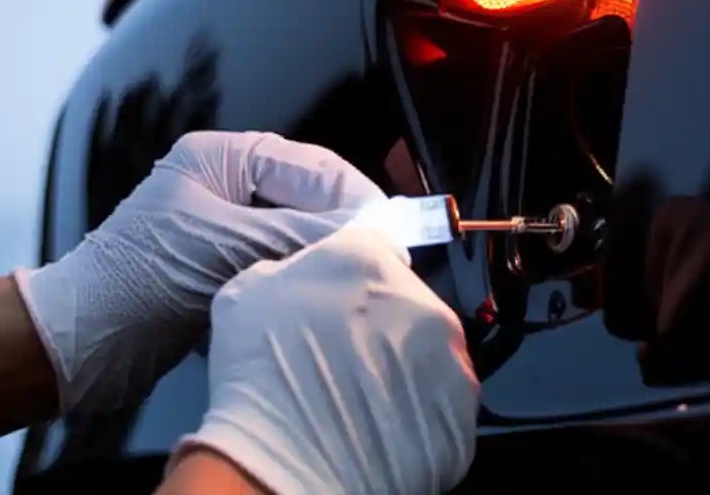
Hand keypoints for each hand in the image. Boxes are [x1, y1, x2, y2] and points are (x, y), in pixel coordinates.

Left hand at [13, 131, 385, 411]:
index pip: (312, 166)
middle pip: (308, 198)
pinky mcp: (221, 268)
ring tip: (350, 279)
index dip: (356, 198)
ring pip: (296, 235)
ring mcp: (223, 227)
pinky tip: (313, 297)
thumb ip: (300, 232)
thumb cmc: (136, 280)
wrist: (81, 341)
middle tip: (379, 259)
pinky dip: (297, 279)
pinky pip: (277, 265)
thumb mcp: (226, 246)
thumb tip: (366, 232)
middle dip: (342, 228)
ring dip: (319, 256)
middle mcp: (224, 184)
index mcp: (221, 157)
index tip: (392, 231)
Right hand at [172, 225, 478, 494]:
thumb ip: (285, 271)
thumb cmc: (260, 376)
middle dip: (378, 322)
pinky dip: (418, 413)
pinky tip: (381, 428)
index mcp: (366, 256)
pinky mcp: (463, 410)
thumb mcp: (246, 293)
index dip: (352, 275)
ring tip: (361, 399)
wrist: (286, 463)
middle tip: (342, 357)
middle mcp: (420, 297)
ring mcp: (449, 356)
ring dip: (402, 366)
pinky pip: (442, 403)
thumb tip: (296, 276)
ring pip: (427, 351)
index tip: (338, 299)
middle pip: (404, 299)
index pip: (371, 245)